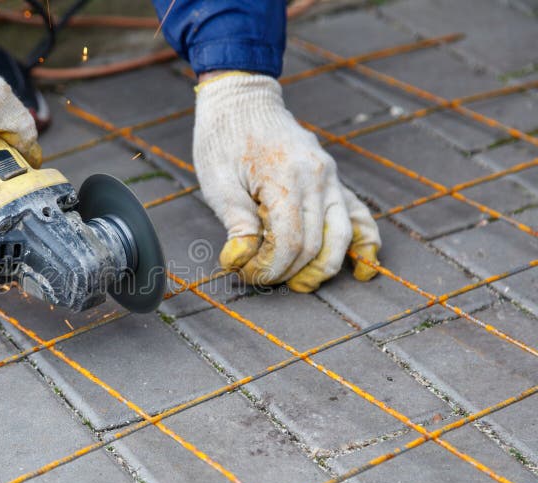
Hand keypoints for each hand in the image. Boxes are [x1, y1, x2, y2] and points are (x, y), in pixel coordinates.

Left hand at [193, 72, 380, 291]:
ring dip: (324, 267)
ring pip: (342, 235)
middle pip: (316, 244)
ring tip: (302, 284)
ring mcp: (331, 176)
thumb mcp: (217, 181)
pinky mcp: (333, 179)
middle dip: (289, 271)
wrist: (242, 99)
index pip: (289, 241)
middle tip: (262, 278)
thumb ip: (236, 223)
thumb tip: (242, 261)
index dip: (268, 267)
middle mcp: (318, 177)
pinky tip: (362, 269)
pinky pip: (357, 214)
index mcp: (286, 176)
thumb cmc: (223, 139)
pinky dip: (364, 243)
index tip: (244, 272)